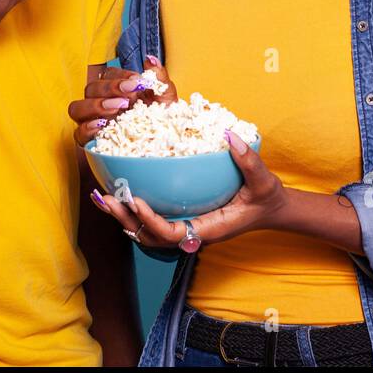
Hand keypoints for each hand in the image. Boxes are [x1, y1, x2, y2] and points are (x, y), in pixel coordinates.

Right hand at [68, 56, 176, 146]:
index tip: (137, 82)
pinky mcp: (91, 141)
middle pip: (91, 88)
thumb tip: (150, 59)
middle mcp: (101, 102)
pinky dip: (87, 128)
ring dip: (95, 106)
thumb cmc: (162, 119)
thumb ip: (158, 77)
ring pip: (77, 108)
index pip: (107, 74)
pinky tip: (102, 125)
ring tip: (117, 108)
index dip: (120, 76)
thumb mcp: (165, 97)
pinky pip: (78, 133)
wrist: (165, 144)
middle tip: (128, 97)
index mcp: (116, 89)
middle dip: (109, 90)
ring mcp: (93, 121)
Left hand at [88, 130, 286, 248]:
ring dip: (123, 217)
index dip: (150, 221)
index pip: (172, 234)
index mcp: (209, 229)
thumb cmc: (265, 197)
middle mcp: (193, 233)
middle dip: (126, 219)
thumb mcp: (262, 180)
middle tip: (105, 198)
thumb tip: (229, 135)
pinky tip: (118, 194)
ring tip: (102, 197)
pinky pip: (152, 222)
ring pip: (147, 233)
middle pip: (150, 237)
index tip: (136, 200)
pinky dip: (132, 211)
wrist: (270, 209)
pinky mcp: (182, 219)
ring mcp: (186, 229)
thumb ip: (248, 160)